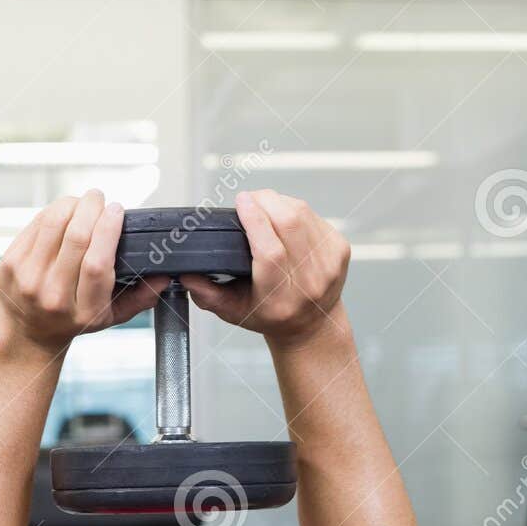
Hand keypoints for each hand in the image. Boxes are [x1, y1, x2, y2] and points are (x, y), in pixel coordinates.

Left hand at [0, 190, 165, 354]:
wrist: (28, 333)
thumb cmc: (75, 320)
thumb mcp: (110, 317)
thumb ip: (140, 298)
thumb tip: (164, 275)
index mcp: (83, 310)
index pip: (97, 262)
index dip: (108, 230)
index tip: (117, 210)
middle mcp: (52, 296)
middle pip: (75, 237)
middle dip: (91, 207)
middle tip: (99, 198)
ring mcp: (27, 280)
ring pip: (53, 224)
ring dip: (72, 203)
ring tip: (83, 202)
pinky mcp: (9, 265)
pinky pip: (35, 226)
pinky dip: (52, 212)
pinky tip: (63, 212)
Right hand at [183, 189, 349, 345]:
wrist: (310, 325)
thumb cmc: (268, 315)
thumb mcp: (233, 311)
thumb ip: (207, 293)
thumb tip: (186, 273)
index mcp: (280, 299)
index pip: (270, 251)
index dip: (255, 219)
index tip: (241, 201)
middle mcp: (309, 282)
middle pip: (289, 223)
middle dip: (265, 201)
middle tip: (249, 200)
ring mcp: (328, 265)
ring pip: (302, 213)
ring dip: (279, 202)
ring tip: (263, 207)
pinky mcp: (340, 250)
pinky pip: (314, 216)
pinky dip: (295, 210)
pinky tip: (284, 219)